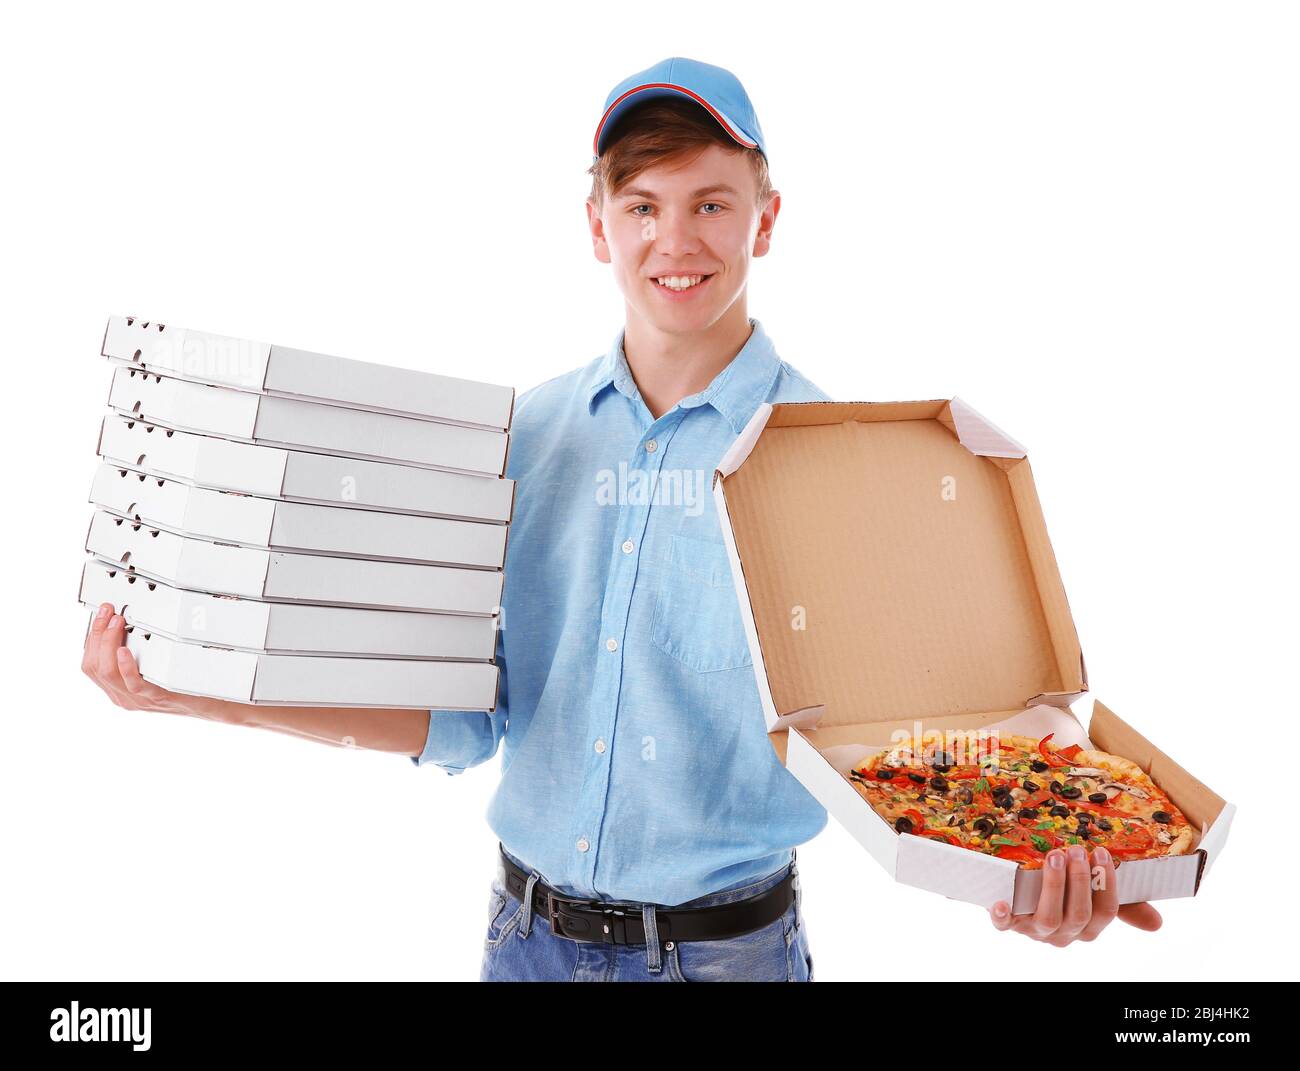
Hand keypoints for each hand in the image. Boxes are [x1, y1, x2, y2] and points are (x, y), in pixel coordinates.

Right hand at [80, 602, 240, 722]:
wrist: (209, 705)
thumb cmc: (184, 684)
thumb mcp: (154, 670)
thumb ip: (138, 654)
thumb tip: (128, 624)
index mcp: (118, 690)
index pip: (90, 665)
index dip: (91, 638)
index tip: (99, 616)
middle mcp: (124, 696)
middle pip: (94, 667)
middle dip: (97, 635)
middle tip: (106, 612)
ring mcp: (138, 699)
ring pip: (107, 673)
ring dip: (108, 643)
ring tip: (116, 623)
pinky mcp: (156, 698)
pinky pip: (133, 683)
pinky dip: (125, 666)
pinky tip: (125, 650)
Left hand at [988, 845, 1162, 944]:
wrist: (1022, 901)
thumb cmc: (1065, 895)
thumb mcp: (1095, 899)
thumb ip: (1124, 906)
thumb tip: (1158, 923)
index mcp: (1089, 927)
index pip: (1106, 911)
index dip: (1106, 884)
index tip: (1101, 852)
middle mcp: (1065, 934)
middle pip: (1079, 914)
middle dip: (1080, 881)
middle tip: (1075, 850)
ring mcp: (1036, 931)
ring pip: (1049, 918)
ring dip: (1053, 886)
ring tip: (1054, 857)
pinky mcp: (1010, 924)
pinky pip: (1005, 926)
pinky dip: (1003, 916)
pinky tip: (1001, 902)